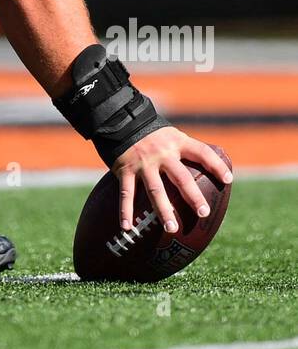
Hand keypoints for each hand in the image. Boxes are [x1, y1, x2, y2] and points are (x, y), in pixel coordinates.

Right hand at [112, 127, 232, 231]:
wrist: (120, 121)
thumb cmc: (153, 134)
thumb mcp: (172, 136)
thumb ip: (186, 152)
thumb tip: (210, 171)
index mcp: (177, 143)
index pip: (201, 152)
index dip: (216, 165)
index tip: (228, 180)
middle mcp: (161, 153)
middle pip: (180, 177)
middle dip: (193, 196)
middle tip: (204, 213)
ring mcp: (143, 163)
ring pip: (155, 190)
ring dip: (163, 210)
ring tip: (172, 228)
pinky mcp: (125, 169)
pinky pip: (126, 193)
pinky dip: (125, 211)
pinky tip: (128, 228)